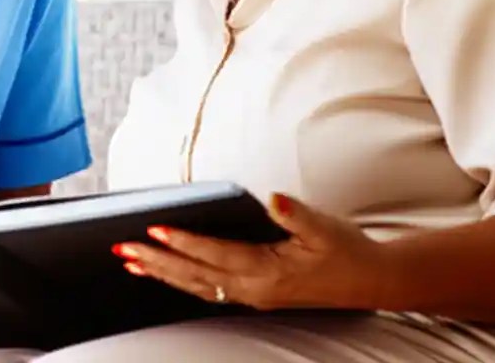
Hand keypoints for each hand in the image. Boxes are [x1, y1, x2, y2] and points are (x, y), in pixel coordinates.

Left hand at [111, 193, 388, 310]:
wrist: (372, 281)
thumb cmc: (348, 250)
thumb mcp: (325, 227)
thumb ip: (295, 213)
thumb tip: (273, 198)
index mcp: (268, 270)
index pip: (215, 254)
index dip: (183, 241)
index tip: (155, 228)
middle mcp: (254, 287)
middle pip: (194, 274)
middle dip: (156, 260)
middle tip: (122, 248)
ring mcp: (253, 295)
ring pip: (196, 286)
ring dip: (162, 273)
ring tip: (130, 261)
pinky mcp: (255, 296)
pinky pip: (208, 291)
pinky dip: (181, 281)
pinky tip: (164, 273)